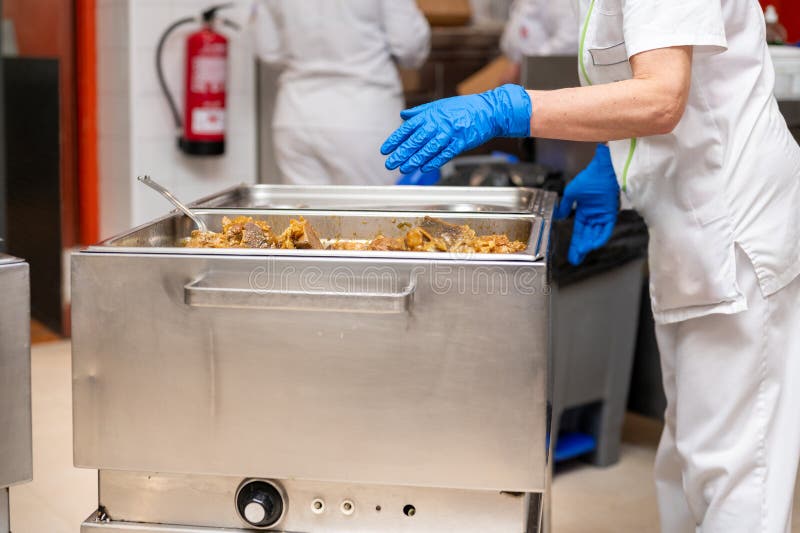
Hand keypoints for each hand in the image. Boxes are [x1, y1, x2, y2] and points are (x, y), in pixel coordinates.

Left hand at [381, 84, 531, 174]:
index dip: (395, 140)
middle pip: (416, 140)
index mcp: (431, 114)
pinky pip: (445, 153)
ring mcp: (450, 133)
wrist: (488, 110)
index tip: (385, 150)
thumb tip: (403, 115)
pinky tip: (424, 168)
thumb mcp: (440, 105)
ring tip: (403, 169)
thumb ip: (420, 112)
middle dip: (401, 153)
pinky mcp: (461, 142)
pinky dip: (434, 161)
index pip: (408, 128)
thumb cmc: (463, 108)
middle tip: (390, 163)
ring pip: (429, 148)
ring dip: (415, 160)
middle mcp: (439, 123)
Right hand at [555, 144, 619, 265]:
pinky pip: (605, 230)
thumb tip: (560, 215)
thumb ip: (566, 205)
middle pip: (586, 237)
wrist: (603, 170)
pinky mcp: (611, 214)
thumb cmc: (588, 178)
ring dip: (589, 244)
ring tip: (582, 252)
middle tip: (575, 260)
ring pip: (595, 235)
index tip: (571, 256)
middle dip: (581, 249)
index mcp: (584, 212)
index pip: (579, 232)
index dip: (575, 244)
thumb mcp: (571, 192)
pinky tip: (593, 245)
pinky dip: (600, 237)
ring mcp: (603, 216)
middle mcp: (594, 217)